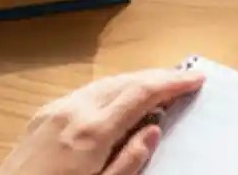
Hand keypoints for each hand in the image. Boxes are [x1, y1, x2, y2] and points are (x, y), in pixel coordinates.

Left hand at [0, 68, 205, 174]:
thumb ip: (129, 161)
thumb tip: (152, 130)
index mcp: (91, 132)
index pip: (141, 93)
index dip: (172, 83)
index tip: (195, 79)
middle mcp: (73, 112)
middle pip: (125, 81)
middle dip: (157, 76)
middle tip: (185, 78)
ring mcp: (54, 111)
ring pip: (104, 83)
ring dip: (134, 80)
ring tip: (159, 85)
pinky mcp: (41, 117)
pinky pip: (85, 93)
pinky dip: (110, 90)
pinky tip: (119, 99)